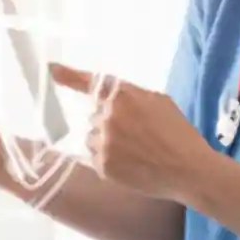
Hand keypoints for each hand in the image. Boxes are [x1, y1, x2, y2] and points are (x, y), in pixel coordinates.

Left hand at [50, 63, 209, 201]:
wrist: (188, 170)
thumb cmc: (178, 133)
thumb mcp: (159, 101)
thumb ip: (130, 95)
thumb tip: (111, 97)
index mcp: (122, 95)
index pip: (89, 82)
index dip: (68, 75)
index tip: (51, 69)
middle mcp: (107, 115)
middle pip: (94, 114)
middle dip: (109, 121)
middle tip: (136, 134)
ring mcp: (103, 141)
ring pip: (91, 137)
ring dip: (105, 141)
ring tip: (134, 151)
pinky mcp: (102, 164)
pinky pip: (95, 157)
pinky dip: (108, 160)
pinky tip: (130, 163)